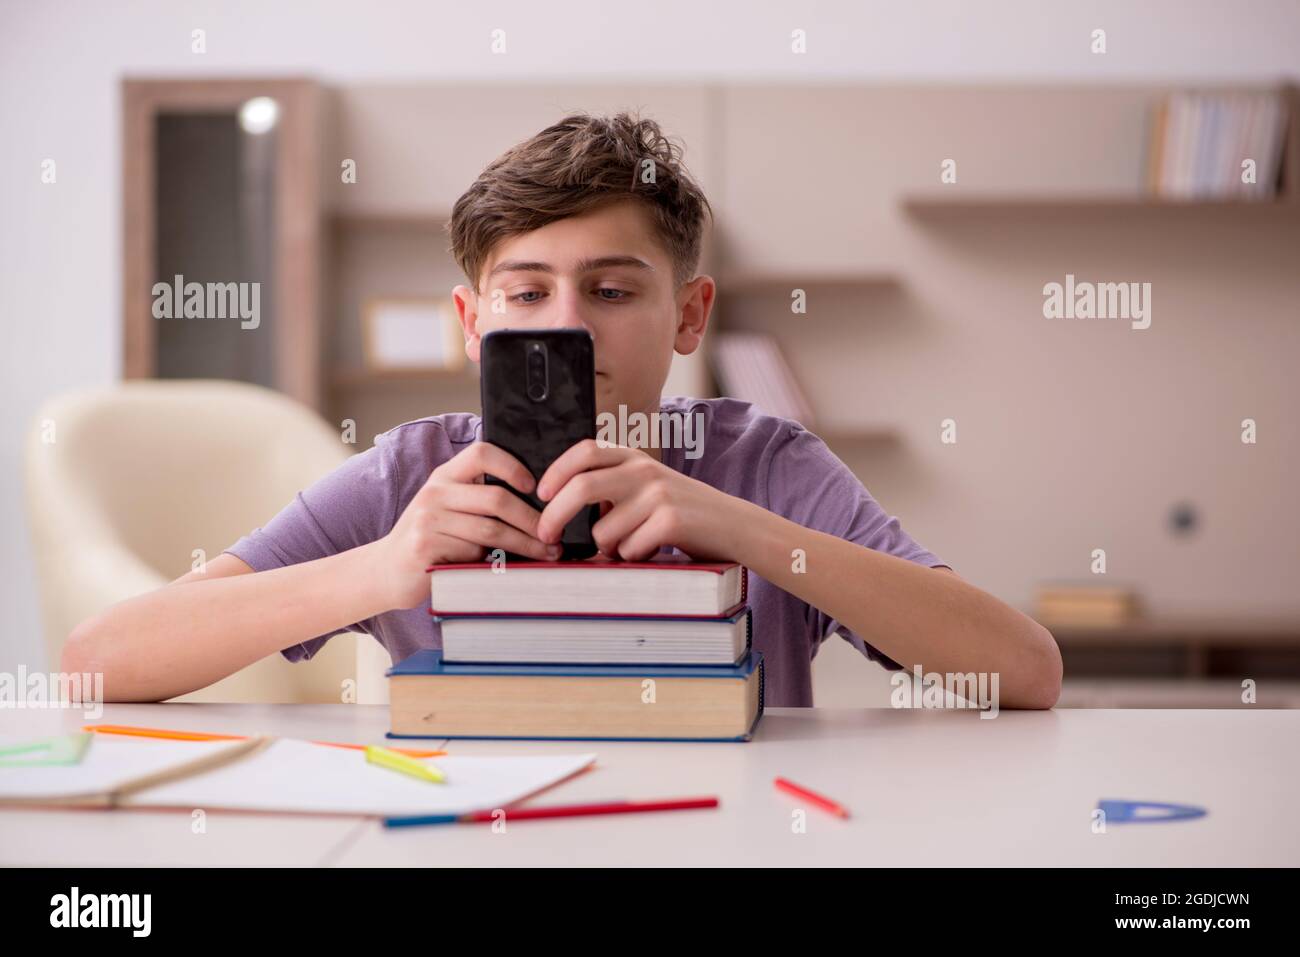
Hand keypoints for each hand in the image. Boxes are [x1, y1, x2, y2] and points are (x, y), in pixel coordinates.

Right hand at [374, 442, 559, 608]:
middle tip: (553, 535)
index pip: (482, 453)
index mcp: (445, 476)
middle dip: (532, 520)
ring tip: (546, 554)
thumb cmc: (431, 539)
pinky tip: (505, 567)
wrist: (387, 570)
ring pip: (491, 530)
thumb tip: (539, 506)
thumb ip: (479, 499)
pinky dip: (493, 562)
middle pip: (496, 499)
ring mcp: (428, 519)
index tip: (535, 488)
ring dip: (525, 545)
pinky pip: (472, 553)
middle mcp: (435, 492)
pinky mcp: (425, 547)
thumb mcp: (449, 509)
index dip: (513, 466)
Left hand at [535, 440, 743, 561]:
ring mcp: (658, 494)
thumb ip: (612, 486)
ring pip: (603, 531)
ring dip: (609, 549)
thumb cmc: (684, 512)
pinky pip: (628, 550)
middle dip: (555, 515)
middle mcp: (645, 470)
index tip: (541, 495)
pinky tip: (653, 552)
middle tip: (545, 536)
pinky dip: (633, 558)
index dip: (556, 472)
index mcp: (635, 458)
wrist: (734, 525)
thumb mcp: (647, 486)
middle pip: (581, 487)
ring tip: (631, 547)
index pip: (584, 452)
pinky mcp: (671, 520)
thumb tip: (559, 506)